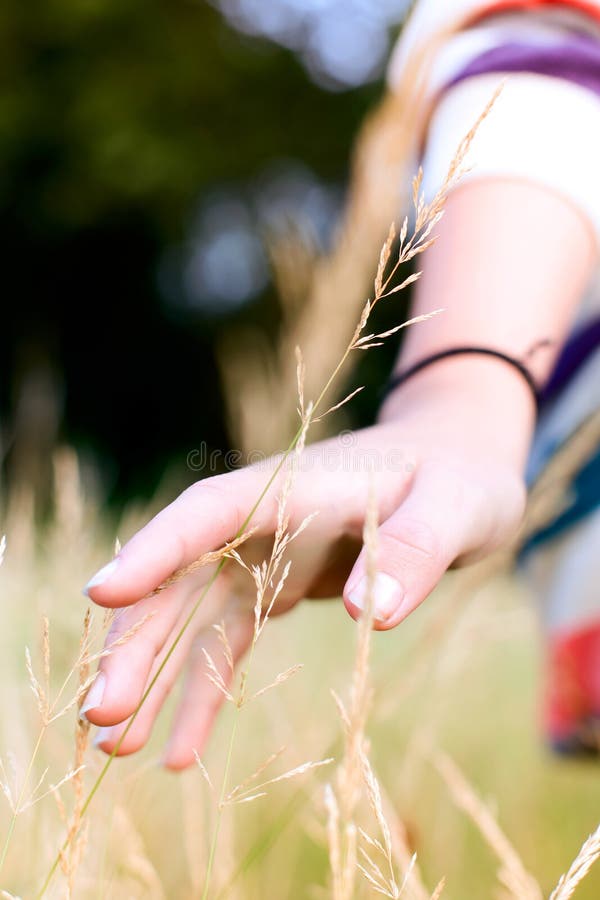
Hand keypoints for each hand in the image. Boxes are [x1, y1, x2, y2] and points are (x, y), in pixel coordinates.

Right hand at [82, 359, 530, 769]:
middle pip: (182, 579)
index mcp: (294, 487)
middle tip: (99, 716)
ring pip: (189, 618)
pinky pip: (225, 642)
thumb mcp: (457, 506)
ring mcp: (263, 555)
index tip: (103, 592)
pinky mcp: (276, 585)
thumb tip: (371, 611)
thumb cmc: (459, 478)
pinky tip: (179, 749)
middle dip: (137, 643)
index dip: (155, 550)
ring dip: (152, 676)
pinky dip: (201, 691)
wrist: (456, 467)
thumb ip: (416, 548)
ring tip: (114, 745)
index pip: (209, 514)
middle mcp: (262, 520)